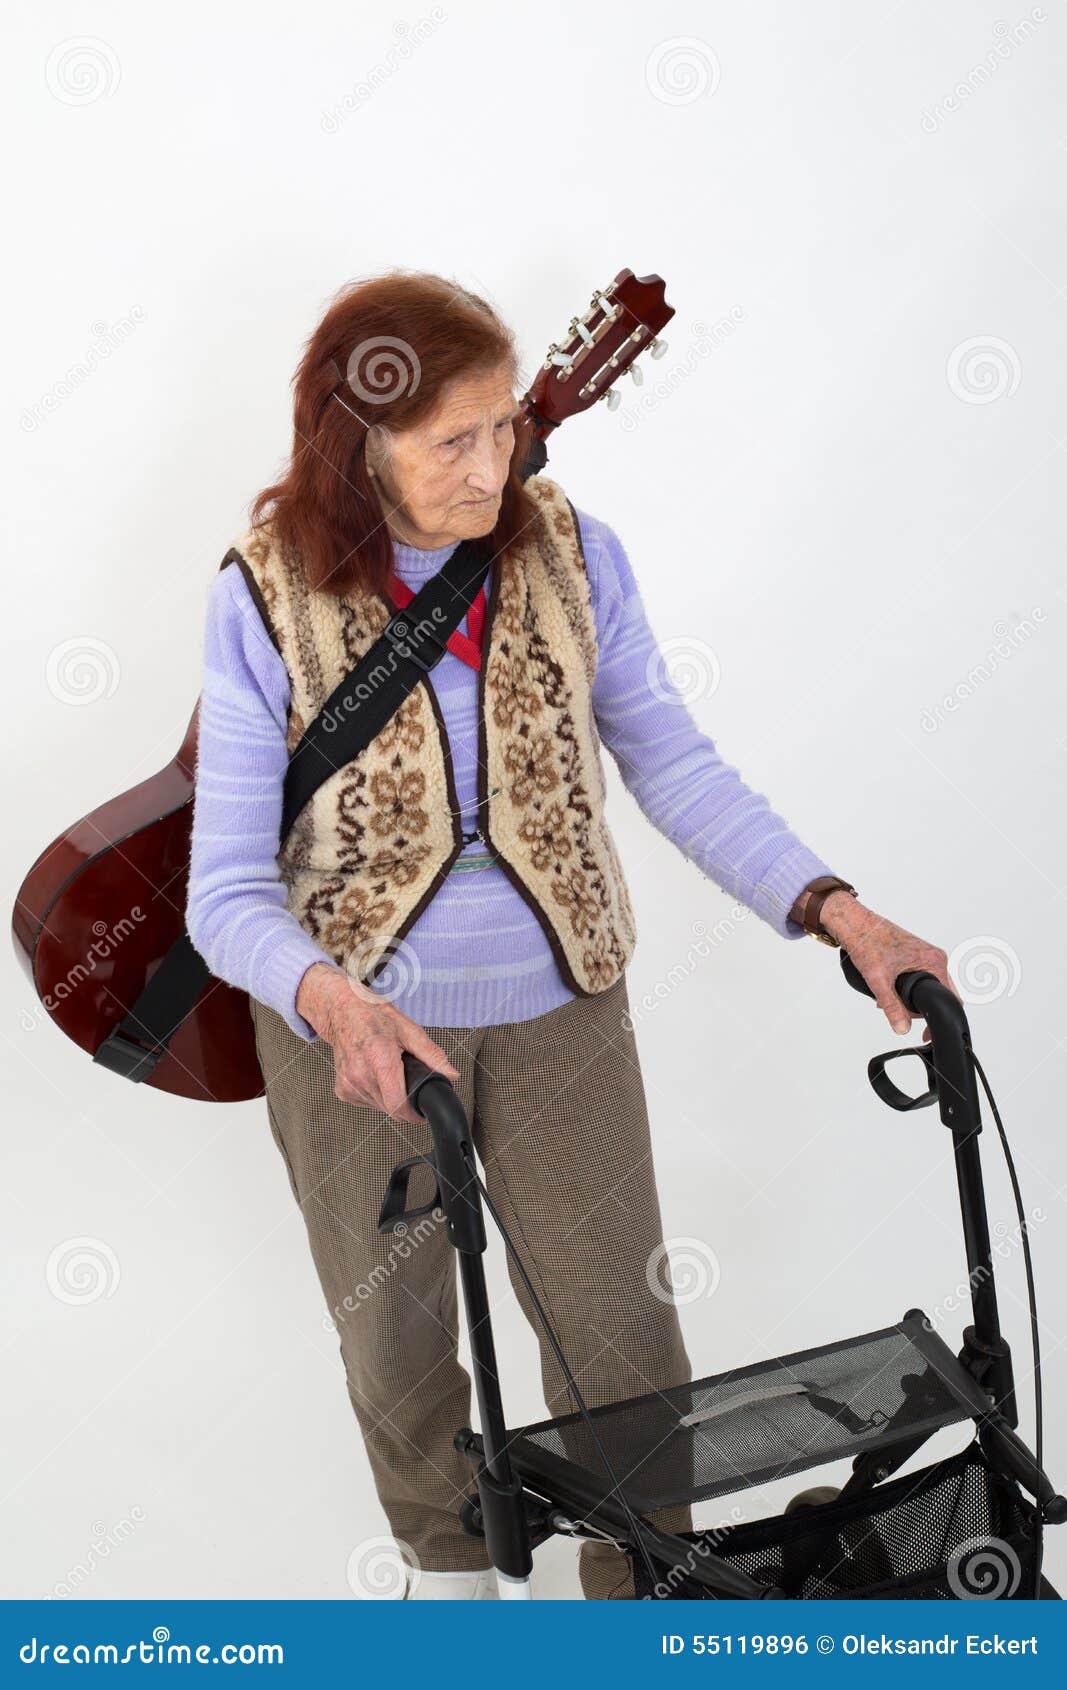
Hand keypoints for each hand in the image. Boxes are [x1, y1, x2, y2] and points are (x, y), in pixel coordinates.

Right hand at [295, 962, 459, 1122]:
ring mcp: (349, 1083)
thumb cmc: (372, 1015)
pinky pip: (366, 1102)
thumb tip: (451, 1074)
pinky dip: (375, 1094)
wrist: (342, 1011)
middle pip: (390, 1108)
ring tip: (388, 1072)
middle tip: (406, 1079)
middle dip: (404, 1101)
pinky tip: (374, 1076)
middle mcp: (361, 1074)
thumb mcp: (409, 1029)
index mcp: (380, 1058)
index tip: (420, 1110)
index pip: (397, 1104)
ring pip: (379, 1108)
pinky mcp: (342, 1089)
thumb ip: (432, 1055)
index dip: (413, 1113)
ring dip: (389, 1097)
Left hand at [818, 894, 962, 1041]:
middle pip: (938, 994)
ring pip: (926, 987)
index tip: (925, 1031)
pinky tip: (888, 990)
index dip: (936, 1016)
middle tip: (897, 1013)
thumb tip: (902, 1027)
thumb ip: (892, 1006)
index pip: (949, 998)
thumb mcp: (879, 979)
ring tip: (887, 1000)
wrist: (854, 924)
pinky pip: (918, 978)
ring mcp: (925, 955)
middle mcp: (934, 957)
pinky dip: (905, 988)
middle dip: (917, 1008)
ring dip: (909, 998)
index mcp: (934, 961)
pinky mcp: (914, 955)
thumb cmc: (867, 941)